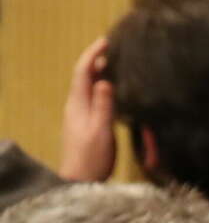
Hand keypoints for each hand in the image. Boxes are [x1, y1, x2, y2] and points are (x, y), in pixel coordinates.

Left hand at [59, 36, 115, 180]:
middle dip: (97, 61)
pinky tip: (115, 92)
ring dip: (101, 75)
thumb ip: (103, 106)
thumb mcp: (100, 131)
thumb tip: (104, 80)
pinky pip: (94, 98)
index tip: (106, 41)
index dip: (92, 55)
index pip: (82, 72)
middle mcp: (76, 105)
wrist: (80, 181)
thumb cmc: (91, 157)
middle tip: (116, 51)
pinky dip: (103, 89)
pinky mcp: (86, 124)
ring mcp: (80, 115)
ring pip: (89, 87)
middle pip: (84, 77)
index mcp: (78, 104)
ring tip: (118, 66)